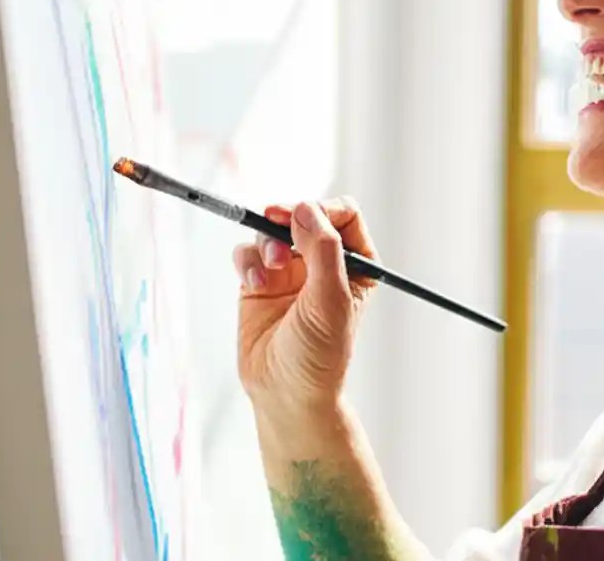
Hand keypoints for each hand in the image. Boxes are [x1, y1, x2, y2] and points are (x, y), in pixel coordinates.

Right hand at [233, 198, 377, 414]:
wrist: (285, 393)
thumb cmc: (319, 355)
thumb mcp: (330, 300)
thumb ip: (323, 252)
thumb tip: (306, 209)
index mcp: (356, 265)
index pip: (344, 217)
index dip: (323, 210)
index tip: (303, 216)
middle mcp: (323, 264)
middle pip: (305, 216)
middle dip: (289, 217)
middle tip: (274, 217)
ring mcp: (290, 272)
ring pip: (273, 231)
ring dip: (268, 241)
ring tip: (271, 267)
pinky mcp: (259, 282)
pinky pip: (248, 253)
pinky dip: (248, 261)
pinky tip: (254, 282)